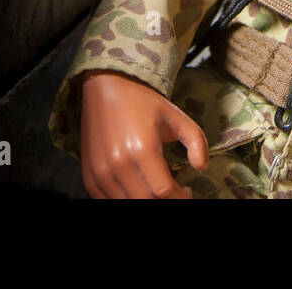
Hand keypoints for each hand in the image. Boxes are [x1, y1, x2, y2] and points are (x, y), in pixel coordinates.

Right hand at [79, 71, 207, 198]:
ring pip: (127, 204)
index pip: (164, 191)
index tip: (187, 191)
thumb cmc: (143, 102)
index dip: (180, 197)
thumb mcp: (176, 117)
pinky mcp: (89, 175)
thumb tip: (202, 167)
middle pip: (147, 201)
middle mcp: (118, 163)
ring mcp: (100, 172)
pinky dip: (125, 200)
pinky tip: (137, 190)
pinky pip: (106, 202)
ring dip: (146, 201)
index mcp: (142, 148)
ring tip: (156, 190)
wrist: (106, 87)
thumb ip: (196, 142)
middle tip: (175, 193)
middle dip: (166, 201)